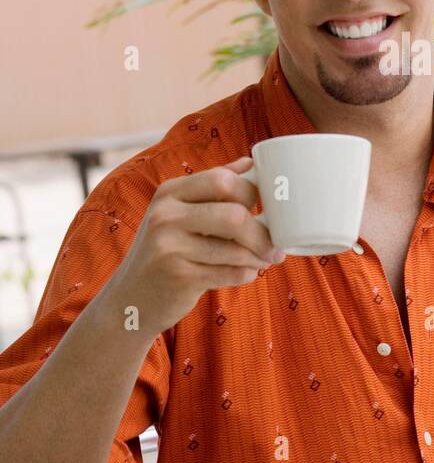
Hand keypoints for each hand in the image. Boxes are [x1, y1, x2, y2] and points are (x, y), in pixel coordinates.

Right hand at [101, 157, 281, 338]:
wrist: (129, 299)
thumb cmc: (164, 251)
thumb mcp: (178, 212)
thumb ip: (212, 187)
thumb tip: (250, 163)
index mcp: (170, 192)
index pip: (223, 180)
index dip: (252, 194)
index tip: (267, 209)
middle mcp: (166, 215)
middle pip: (234, 215)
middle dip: (263, 232)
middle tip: (276, 244)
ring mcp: (169, 247)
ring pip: (235, 248)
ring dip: (258, 256)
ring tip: (264, 260)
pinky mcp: (178, 277)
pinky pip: (230, 273)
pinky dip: (247, 273)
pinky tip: (247, 273)